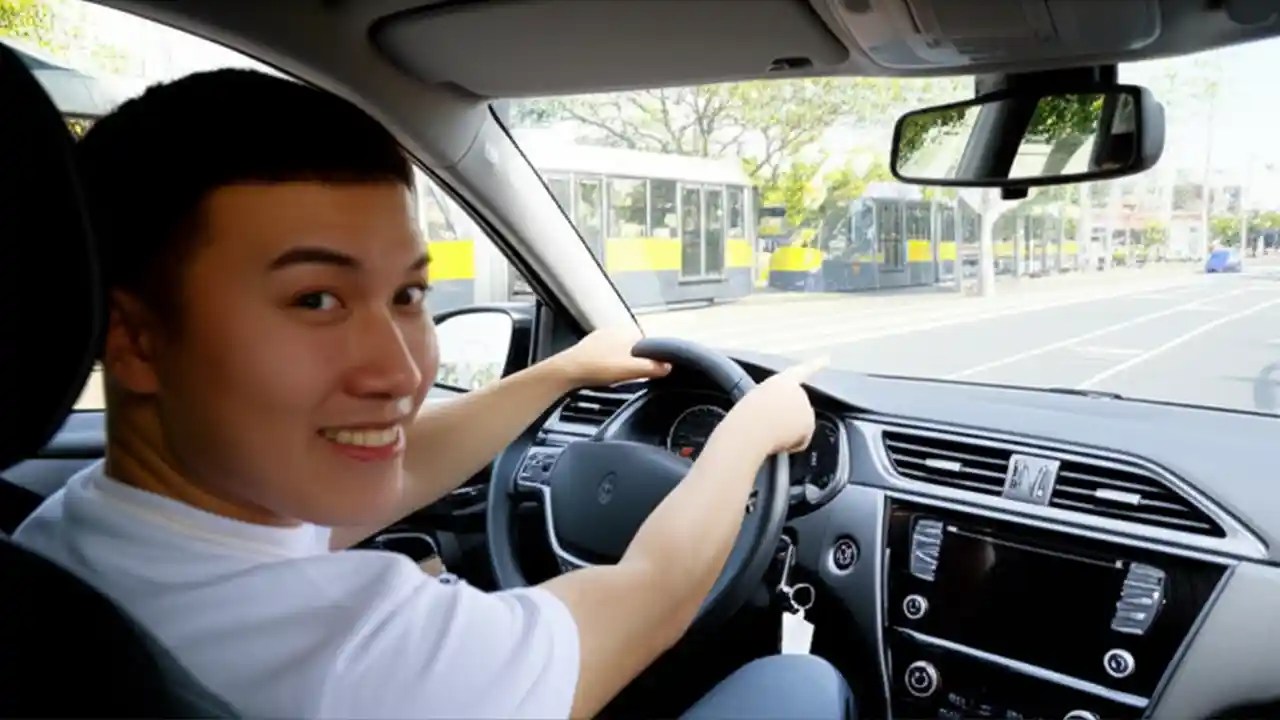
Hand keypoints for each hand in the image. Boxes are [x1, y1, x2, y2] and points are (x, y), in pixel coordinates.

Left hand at [551, 326, 671, 387]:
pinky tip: (603, 374)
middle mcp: (616, 329)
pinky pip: (606, 354)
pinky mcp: (590, 345)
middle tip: (629, 377)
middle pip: (635, 349)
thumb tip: (670, 366)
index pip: (650, 345)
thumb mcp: (632, 370)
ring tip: (614, 377)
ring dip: (621, 363)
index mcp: (629, 331)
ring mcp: (601, 335)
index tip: (647, 373)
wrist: (567, 370)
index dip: (651, 360)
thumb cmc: (599, 367)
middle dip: (635, 362)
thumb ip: (653, 367)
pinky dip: (608, 364)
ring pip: (620, 351)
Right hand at [725, 357, 825, 454]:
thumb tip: (776, 421)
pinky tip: (779, 442)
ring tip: (770, 432)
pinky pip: (801, 440)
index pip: (801, 371)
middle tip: (768, 425)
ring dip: (788, 432)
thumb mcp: (757, 401)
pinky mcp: (809, 423)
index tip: (826, 358)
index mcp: (782, 381)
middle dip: (787, 419)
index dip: (814, 365)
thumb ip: (772, 403)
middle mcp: (798, 391)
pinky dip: (793, 444)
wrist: (752, 425)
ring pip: (798, 427)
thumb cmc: (746, 415)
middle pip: (796, 410)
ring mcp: (805, 407)